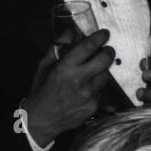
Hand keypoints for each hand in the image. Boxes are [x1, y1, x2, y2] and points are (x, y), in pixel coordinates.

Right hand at [21, 29, 114, 146]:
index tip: (105, 33)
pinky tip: (86, 89)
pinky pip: (102, 91)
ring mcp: (90, 95)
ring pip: (106, 76)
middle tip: (107, 50)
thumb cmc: (42, 90)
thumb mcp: (44, 66)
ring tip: (92, 71)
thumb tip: (70, 32)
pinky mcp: (95, 106)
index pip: (88, 47)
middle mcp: (80, 80)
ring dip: (102, 70)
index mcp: (66, 68)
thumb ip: (58, 47)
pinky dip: (97, 87)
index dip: (99, 38)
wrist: (43, 118)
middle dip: (108, 52)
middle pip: (105, 61)